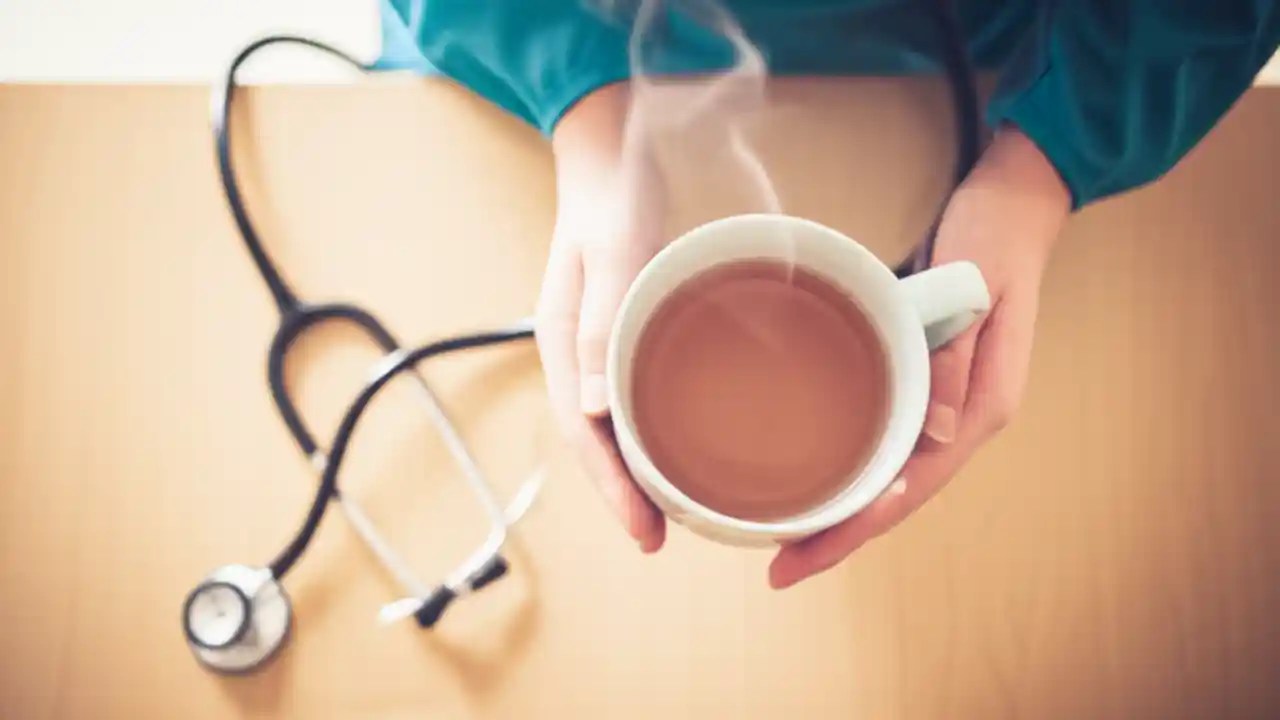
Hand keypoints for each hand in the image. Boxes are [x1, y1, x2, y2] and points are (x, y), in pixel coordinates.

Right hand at [535, 85, 667, 551]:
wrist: (610, 154)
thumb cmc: (611, 200)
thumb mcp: (612, 255)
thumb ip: (602, 323)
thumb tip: (600, 412)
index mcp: (560, 343)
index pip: (582, 433)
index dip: (610, 488)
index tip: (643, 531)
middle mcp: (574, 353)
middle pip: (594, 439)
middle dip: (622, 493)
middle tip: (659, 538)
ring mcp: (596, 344)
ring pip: (612, 422)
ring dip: (635, 467)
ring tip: (669, 510)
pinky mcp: (622, 331)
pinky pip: (630, 394)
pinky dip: (649, 429)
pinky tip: (675, 442)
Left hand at [769, 127, 1071, 588]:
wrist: (1015, 200)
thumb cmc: (993, 236)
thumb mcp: (976, 286)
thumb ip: (953, 359)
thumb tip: (934, 439)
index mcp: (983, 406)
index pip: (911, 490)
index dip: (855, 530)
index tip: (801, 558)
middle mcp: (965, 416)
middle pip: (896, 497)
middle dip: (840, 536)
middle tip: (779, 568)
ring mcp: (949, 403)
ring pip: (891, 476)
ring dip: (844, 509)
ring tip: (788, 538)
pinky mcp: (931, 382)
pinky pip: (889, 441)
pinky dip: (855, 467)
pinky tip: (820, 476)